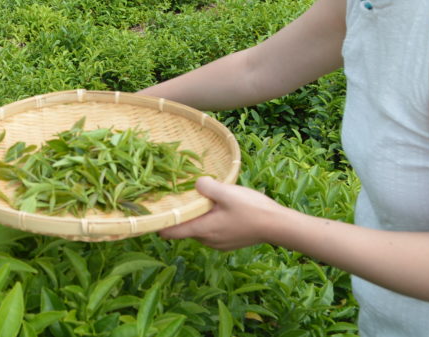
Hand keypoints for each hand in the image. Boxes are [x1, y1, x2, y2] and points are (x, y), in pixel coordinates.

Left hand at [158, 176, 283, 250]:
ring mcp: (219, 243)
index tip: (150, 213)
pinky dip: (210, 220)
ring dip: (198, 216)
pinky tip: (220, 207)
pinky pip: (212, 230)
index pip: (170, 232)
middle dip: (181, 214)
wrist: (278, 226)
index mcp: (202, 230)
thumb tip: (196, 184)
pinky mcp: (229, 242)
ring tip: (204, 198)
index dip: (158, 223)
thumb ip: (206, 186)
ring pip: (199, 229)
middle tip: (181, 196)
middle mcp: (207, 240)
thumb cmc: (251, 209)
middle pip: (185, 228)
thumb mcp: (227, 192)